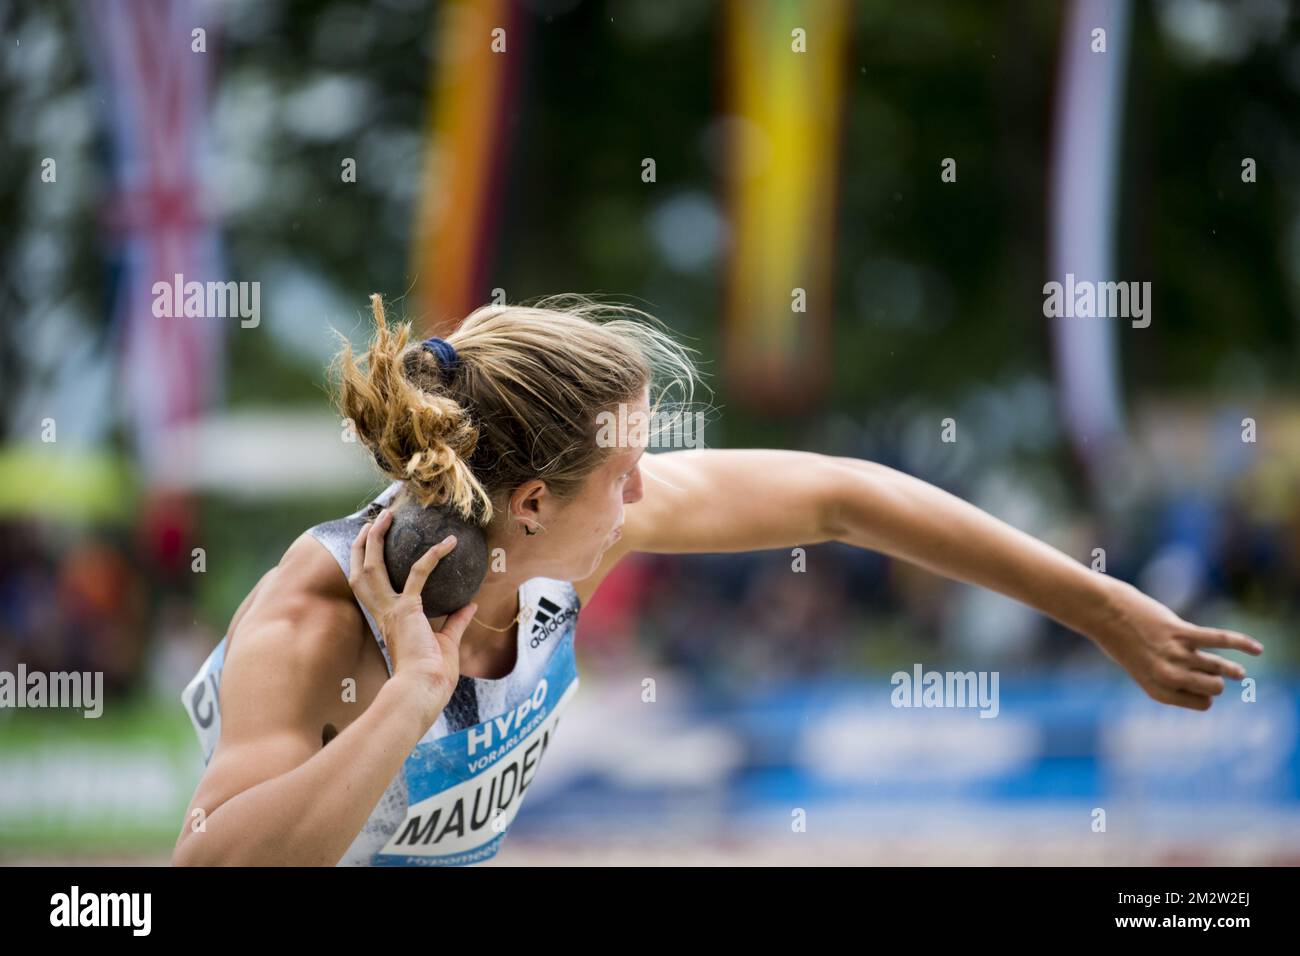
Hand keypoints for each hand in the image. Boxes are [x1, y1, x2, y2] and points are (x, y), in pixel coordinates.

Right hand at [347, 508, 476, 720]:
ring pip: (372, 567)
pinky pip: (419, 573)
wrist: (424, 691)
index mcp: (387, 620)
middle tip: (373, 521)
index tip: (373, 546)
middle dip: (363, 544)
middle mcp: (382, 612)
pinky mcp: (407, 610)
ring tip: (388, 515)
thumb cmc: (433, 675)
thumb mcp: (447, 643)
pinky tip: (450, 542)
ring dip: (377, 539)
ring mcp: (391, 610)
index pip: (369, 586)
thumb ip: (455, 622)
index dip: (366, 564)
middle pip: (360, 571)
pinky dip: (434, 555)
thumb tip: (471, 606)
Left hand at [1092, 578, 1262, 709]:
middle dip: (1216, 681)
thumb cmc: (1121, 640)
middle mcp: (1168, 677)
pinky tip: (1257, 649)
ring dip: (1231, 668)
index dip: (1205, 694)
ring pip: (1219, 668)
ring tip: (1237, 670)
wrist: (1103, 613)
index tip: (1201, 684)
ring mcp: (1176, 654)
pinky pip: (1220, 640)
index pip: (1202, 703)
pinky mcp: (1181, 632)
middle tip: (1210, 672)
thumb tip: (1206, 681)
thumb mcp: (1142, 668)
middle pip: (1214, 688)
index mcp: (1158, 691)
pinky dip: (1242, 644)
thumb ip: (1169, 677)